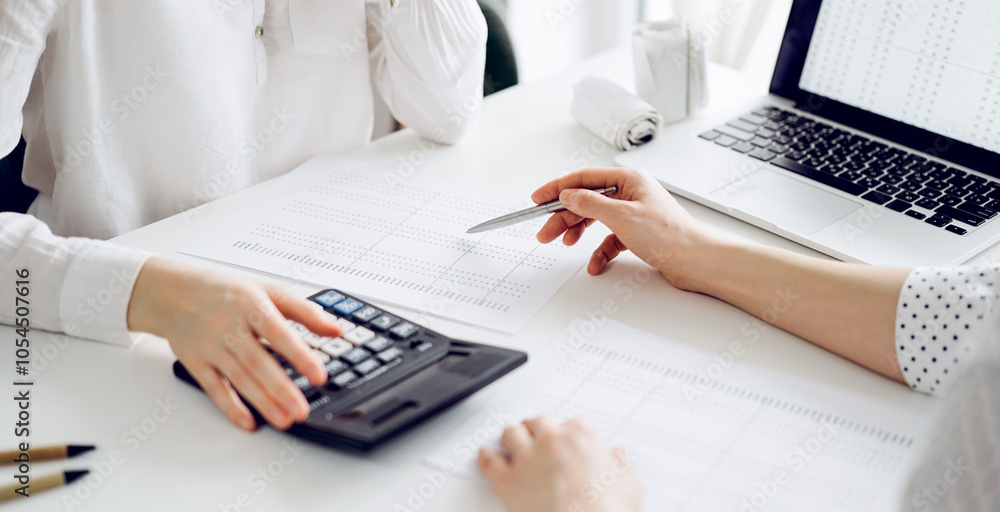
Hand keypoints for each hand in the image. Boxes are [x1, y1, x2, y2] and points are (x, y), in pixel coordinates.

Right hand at [127, 257, 341, 430]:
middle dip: (281, 389)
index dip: (300, 356)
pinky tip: (247, 422)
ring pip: (239, 378)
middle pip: (258, 362)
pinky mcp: (195, 362)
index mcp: (250, 305)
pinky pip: (213, 388)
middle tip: (302, 410)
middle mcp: (229, 327)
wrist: (171, 292)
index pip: (279, 333)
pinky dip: (229, 406)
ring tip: (285, 420)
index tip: (319, 375)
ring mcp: (210, 346)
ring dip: (262, 401)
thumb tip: (335, 329)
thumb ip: (303, 311)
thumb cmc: (225, 290)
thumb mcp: (267, 290)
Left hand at [479, 417, 641, 511]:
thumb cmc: (607, 510)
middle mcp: (552, 440)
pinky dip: (486, 457)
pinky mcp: (508, 481)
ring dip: (511, 439)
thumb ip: (621, 465)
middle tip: (537, 440)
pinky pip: (488, 460)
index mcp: (582, 435)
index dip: (565, 435)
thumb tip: (618, 458)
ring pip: (510, 433)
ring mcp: (527, 459)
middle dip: (536, 431)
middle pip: (536, 422)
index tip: (565, 442)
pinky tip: (487, 456)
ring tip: (512, 444)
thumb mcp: (628, 483)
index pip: (569, 422)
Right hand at [532, 167, 715, 290]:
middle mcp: (632, 193)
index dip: (557, 188)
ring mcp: (634, 213)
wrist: (697, 261)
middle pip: (587, 200)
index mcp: (630, 179)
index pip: (584, 178)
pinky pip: (610, 239)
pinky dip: (600, 251)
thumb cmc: (670, 236)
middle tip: (546, 231)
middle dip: (564, 216)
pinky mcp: (638, 234)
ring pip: (596, 219)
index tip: (538, 199)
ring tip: (563, 243)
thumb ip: (590, 204)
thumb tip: (568, 194)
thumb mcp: (622, 216)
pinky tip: (596, 263)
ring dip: (578, 232)